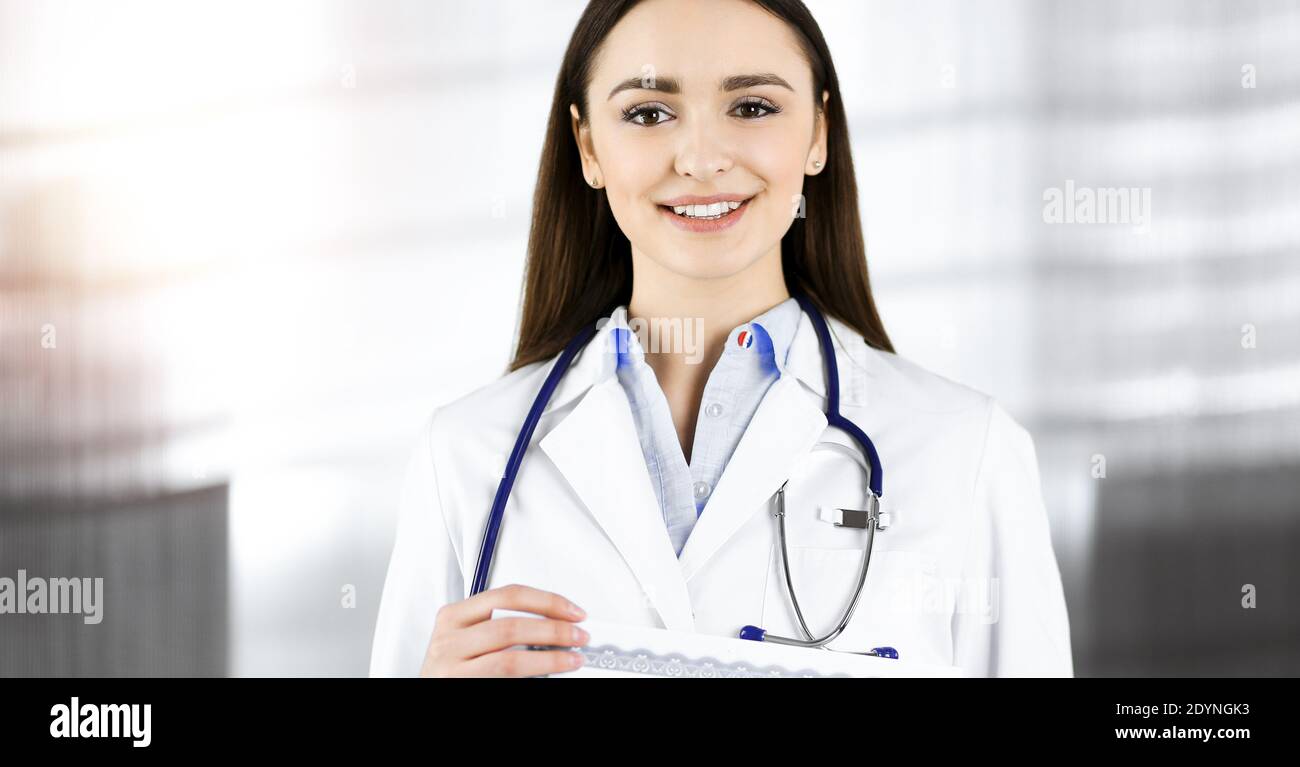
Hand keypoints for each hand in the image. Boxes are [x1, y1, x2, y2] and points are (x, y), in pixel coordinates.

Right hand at [419, 584, 588, 676]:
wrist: (426, 692)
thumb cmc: (449, 667)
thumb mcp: (466, 636)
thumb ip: (498, 624)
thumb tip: (553, 621)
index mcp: (453, 616)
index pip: (507, 595)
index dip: (547, 601)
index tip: (573, 611)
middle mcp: (449, 640)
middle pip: (511, 625)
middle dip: (554, 629)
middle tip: (579, 635)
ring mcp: (452, 668)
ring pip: (510, 659)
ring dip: (550, 659)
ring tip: (572, 658)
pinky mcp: (459, 687)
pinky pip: (504, 679)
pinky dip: (534, 676)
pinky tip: (550, 674)